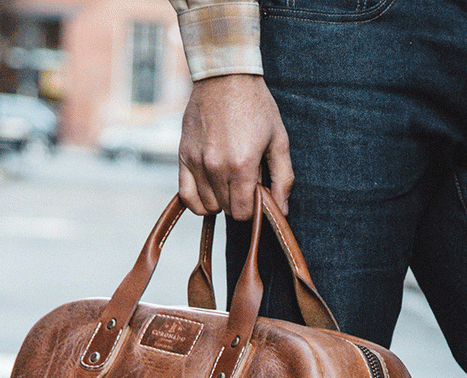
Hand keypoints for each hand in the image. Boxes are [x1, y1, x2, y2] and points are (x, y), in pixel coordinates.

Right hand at [178, 74, 293, 219]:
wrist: (225, 75)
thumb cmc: (256, 106)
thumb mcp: (279, 140)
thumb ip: (283, 178)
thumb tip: (282, 211)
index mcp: (242, 165)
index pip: (243, 213)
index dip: (253, 207)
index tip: (257, 192)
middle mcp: (216, 167)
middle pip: (227, 209)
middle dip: (238, 200)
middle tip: (245, 178)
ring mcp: (197, 162)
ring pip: (208, 205)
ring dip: (220, 200)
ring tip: (229, 179)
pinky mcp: (183, 155)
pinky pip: (186, 196)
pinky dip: (198, 201)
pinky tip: (210, 191)